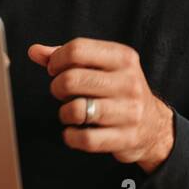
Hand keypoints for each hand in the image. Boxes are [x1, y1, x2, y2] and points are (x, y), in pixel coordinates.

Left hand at [28, 38, 174, 173]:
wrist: (154, 126)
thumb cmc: (119, 90)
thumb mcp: (102, 66)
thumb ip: (67, 56)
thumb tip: (34, 51)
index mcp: (123, 58)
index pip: (78, 49)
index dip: (56, 60)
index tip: (54, 70)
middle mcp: (129, 82)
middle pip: (72, 80)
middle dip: (57, 87)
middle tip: (61, 92)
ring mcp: (129, 112)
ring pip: (76, 110)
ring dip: (64, 113)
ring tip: (70, 112)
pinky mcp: (125, 138)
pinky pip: (84, 139)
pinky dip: (71, 137)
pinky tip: (74, 132)